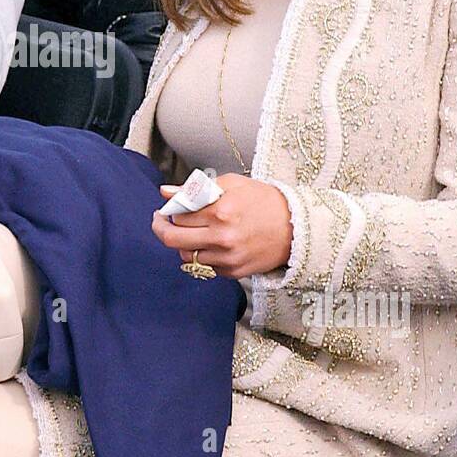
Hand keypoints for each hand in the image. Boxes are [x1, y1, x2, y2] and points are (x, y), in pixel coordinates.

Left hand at [152, 172, 293, 279]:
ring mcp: (227, 258)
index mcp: (221, 211)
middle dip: (162, 229)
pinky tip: (212, 243)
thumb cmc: (263, 200)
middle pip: (173, 240)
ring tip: (192, 232)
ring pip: (186, 256)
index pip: (178, 215)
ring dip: (184, 243)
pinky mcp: (233, 272)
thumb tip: (165, 192)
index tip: (166, 209)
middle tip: (160, 222)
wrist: (296, 228)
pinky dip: (203, 255)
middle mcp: (222, 237)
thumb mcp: (232, 184)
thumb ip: (196, 189)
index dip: (169, 211)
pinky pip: (204, 267)